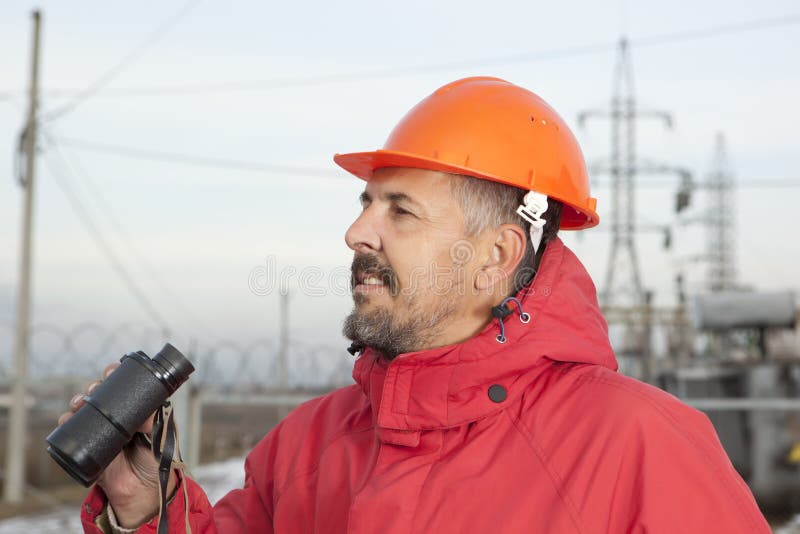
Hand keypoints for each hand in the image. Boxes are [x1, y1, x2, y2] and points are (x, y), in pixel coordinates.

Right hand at [58, 363, 176, 527]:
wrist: (142, 490)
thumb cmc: (155, 459)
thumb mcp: (159, 435)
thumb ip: (154, 420)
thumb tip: (147, 405)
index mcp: (133, 409)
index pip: (121, 386)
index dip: (114, 374)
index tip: (111, 369)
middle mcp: (114, 416)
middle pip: (99, 394)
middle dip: (94, 386)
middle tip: (95, 388)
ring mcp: (99, 429)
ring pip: (83, 408)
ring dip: (78, 400)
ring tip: (81, 402)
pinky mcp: (86, 446)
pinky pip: (71, 430)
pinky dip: (66, 421)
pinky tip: (68, 417)